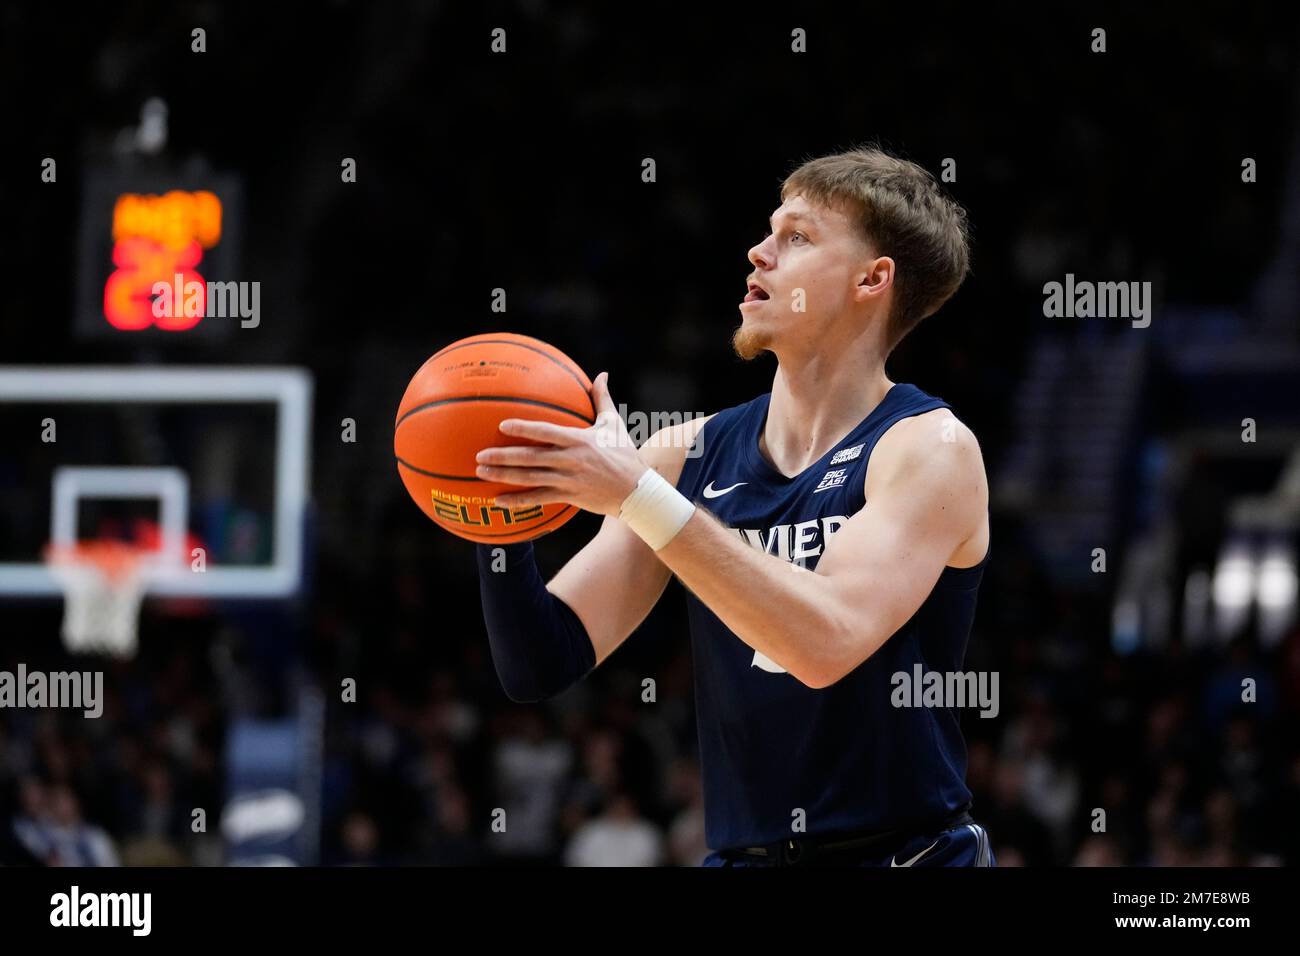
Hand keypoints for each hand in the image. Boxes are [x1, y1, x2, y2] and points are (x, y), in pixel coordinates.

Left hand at [475, 372, 647, 516]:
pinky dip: (517, 501)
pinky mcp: (569, 497)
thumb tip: (602, 374)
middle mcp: (570, 460)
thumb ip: (602, 398)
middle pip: (530, 457)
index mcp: (579, 439)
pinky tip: (498, 501)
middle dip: (502, 456)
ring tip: (480, 473)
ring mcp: (568, 480)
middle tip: (478, 455)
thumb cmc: (625, 454)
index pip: (546, 432)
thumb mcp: (614, 424)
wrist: (637, 490)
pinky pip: (538, 499)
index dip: (523, 429)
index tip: (502, 425)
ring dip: (503, 476)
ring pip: (530, 478)